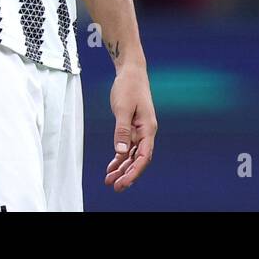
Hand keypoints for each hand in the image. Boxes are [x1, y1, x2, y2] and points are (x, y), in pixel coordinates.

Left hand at [104, 62, 156, 191]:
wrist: (131, 71)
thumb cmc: (129, 86)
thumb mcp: (123, 107)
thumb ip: (122, 130)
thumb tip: (121, 151)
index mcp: (148, 127)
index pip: (144, 156)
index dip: (135, 171)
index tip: (124, 183)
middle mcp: (146, 131)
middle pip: (139, 158)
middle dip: (128, 174)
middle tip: (114, 187)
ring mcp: (139, 129)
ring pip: (132, 155)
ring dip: (122, 168)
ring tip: (110, 180)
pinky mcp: (132, 126)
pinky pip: (127, 147)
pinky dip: (120, 157)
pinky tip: (111, 167)